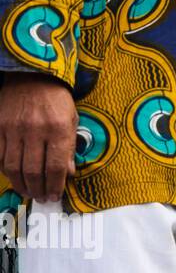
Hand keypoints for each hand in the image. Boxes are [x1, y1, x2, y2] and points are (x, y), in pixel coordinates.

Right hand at [0, 72, 77, 201]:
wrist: (33, 75)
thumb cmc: (57, 99)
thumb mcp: (72, 120)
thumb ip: (69, 148)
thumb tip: (68, 173)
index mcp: (58, 129)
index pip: (56, 167)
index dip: (55, 186)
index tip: (55, 197)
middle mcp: (35, 130)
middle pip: (33, 171)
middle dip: (38, 189)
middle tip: (41, 197)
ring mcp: (14, 129)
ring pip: (14, 167)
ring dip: (21, 184)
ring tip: (28, 192)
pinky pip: (0, 155)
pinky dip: (6, 170)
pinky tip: (14, 176)